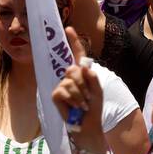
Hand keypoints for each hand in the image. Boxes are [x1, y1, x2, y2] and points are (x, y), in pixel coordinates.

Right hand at [52, 27, 106, 146]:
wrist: (88, 125)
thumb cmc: (93, 107)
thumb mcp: (97, 90)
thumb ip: (92, 77)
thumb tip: (82, 67)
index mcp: (81, 73)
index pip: (77, 54)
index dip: (73, 41)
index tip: (69, 29)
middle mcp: (69, 77)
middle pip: (72, 68)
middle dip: (83, 83)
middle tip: (87, 96)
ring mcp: (60, 85)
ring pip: (69, 80)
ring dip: (80, 94)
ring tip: (82, 104)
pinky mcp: (55, 94)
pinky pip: (64, 90)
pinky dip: (73, 99)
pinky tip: (76, 107)